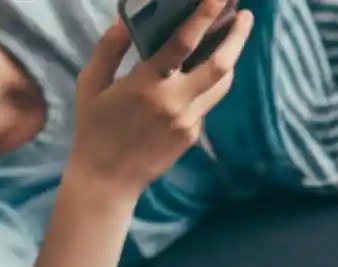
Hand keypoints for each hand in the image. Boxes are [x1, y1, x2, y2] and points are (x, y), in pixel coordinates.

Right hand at [69, 0, 254, 197]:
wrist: (109, 179)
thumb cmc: (94, 127)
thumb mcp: (91, 83)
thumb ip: (109, 49)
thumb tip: (126, 20)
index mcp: (146, 85)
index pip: (183, 43)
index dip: (205, 17)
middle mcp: (174, 102)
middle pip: (220, 65)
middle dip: (238, 36)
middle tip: (246, 14)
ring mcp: (188, 121)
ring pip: (221, 84)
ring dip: (231, 57)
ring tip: (233, 35)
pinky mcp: (194, 134)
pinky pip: (207, 101)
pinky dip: (208, 82)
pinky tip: (203, 69)